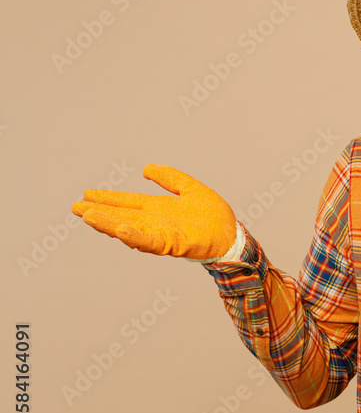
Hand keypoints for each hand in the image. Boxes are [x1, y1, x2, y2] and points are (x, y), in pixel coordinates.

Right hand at [71, 164, 236, 259]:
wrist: (232, 235)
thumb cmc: (213, 216)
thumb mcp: (190, 188)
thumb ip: (170, 178)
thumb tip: (147, 168)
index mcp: (157, 209)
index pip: (127, 203)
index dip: (106, 199)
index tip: (85, 195)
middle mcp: (155, 222)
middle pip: (121, 216)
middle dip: (99, 213)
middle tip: (75, 208)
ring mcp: (163, 234)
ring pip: (130, 229)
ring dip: (109, 224)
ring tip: (90, 217)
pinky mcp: (174, 244)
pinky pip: (151, 241)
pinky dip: (135, 236)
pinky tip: (120, 229)